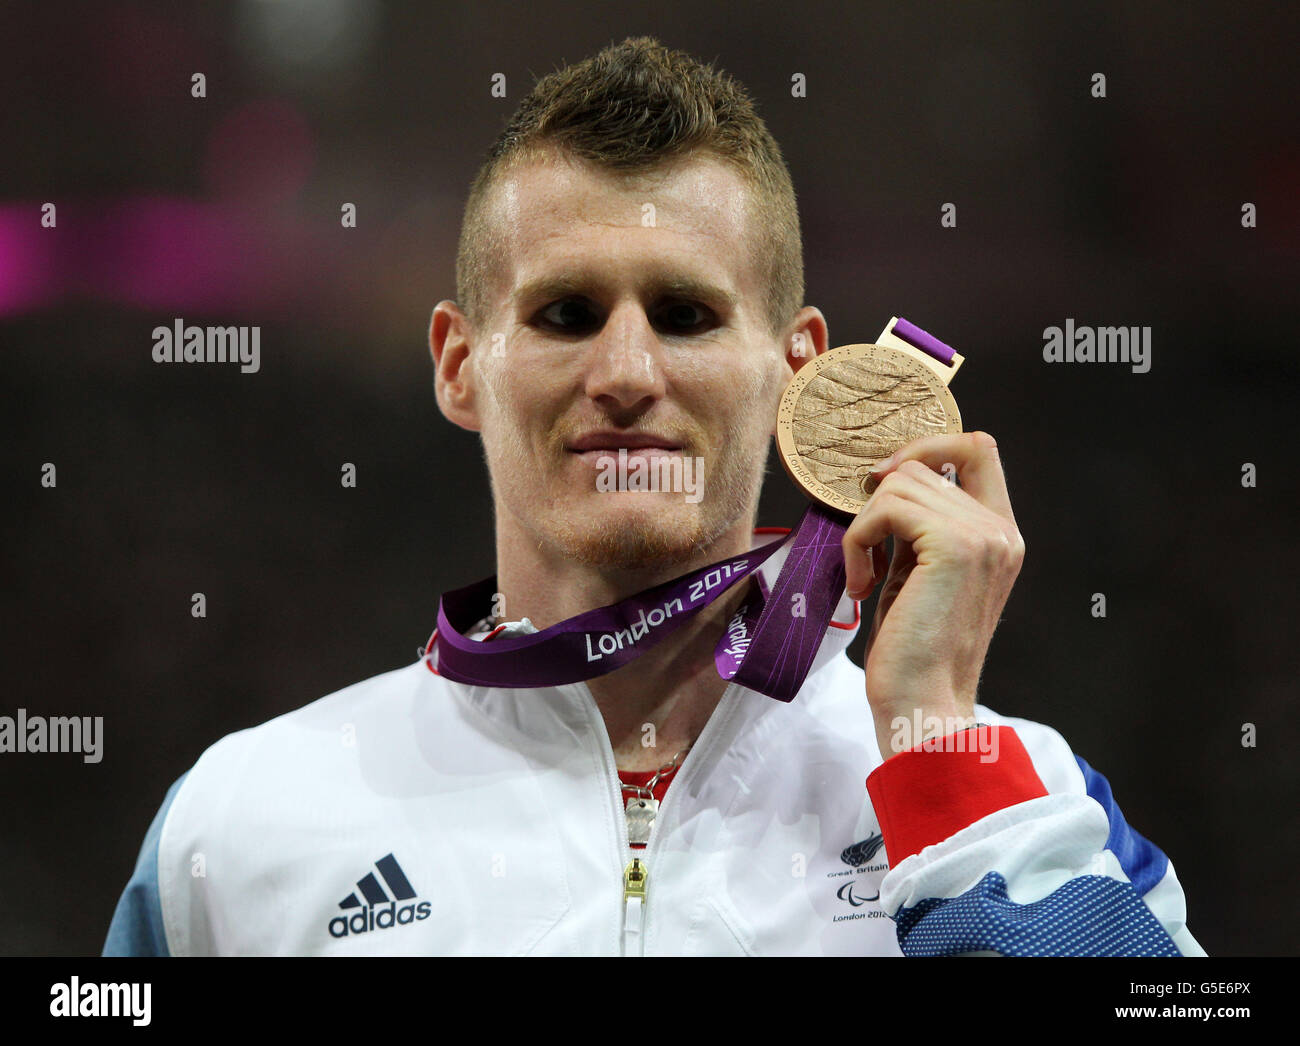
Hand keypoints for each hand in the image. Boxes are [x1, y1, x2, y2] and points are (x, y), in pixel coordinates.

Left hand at [840, 431, 1024, 760]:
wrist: (922, 707)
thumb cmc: (913, 652)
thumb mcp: (920, 574)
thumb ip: (920, 527)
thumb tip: (886, 480)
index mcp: (1001, 536)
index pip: (977, 448)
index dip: (926, 448)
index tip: (883, 486)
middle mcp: (1001, 531)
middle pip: (925, 463)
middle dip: (879, 499)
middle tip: (866, 546)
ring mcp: (983, 536)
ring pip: (899, 483)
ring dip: (864, 528)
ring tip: (867, 578)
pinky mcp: (954, 546)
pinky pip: (884, 508)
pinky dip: (859, 541)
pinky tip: (865, 586)